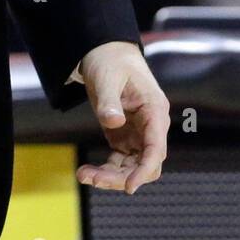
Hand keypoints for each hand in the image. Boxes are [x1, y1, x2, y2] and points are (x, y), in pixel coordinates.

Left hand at [76, 40, 169, 194]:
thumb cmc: (109, 61)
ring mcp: (139, 134)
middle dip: (122, 176)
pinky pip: (120, 162)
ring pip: (132, 167)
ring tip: (84, 175)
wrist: (104, 52)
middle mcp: (151, 126)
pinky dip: (105, 170)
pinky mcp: (125, 138)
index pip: (156, 147)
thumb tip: (113, 122)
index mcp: (154, 109)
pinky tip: (87, 172)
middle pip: (145, 163)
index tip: (129, 187)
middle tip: (93, 178)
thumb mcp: (106, 77)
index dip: (144, 169)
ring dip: (111, 177)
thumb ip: (109, 101)